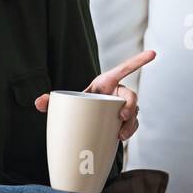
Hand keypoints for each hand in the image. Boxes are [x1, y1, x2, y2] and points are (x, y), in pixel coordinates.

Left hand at [34, 49, 155, 141]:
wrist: (81, 121)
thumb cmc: (77, 105)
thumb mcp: (66, 101)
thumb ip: (52, 100)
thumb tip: (39, 102)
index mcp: (106, 83)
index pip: (125, 69)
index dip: (139, 61)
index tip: (153, 53)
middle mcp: (117, 93)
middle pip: (131, 96)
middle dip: (131, 105)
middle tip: (122, 116)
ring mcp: (122, 108)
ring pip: (134, 113)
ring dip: (131, 123)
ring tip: (121, 135)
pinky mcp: (123, 121)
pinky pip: (133, 125)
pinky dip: (129, 131)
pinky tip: (121, 139)